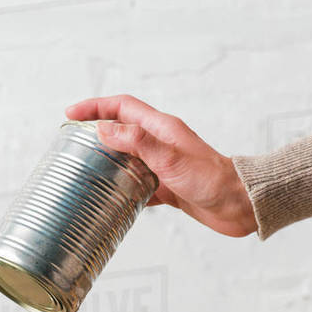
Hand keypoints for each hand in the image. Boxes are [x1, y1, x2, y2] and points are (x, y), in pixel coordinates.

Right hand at [65, 95, 256, 237]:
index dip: (95, 107)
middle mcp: (161, 143)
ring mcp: (164, 165)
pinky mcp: (168, 186)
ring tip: (86, 171)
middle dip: (96, 132)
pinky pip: (139, 183)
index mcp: (161, 128)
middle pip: (121, 129)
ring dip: (108, 161)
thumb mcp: (169, 157)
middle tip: (72, 144)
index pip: (121, 107)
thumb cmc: (211, 179)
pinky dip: (124, 188)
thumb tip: (103, 129)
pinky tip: (114, 200)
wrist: (240, 204)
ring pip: (128, 157)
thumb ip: (136, 141)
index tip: (71, 115)